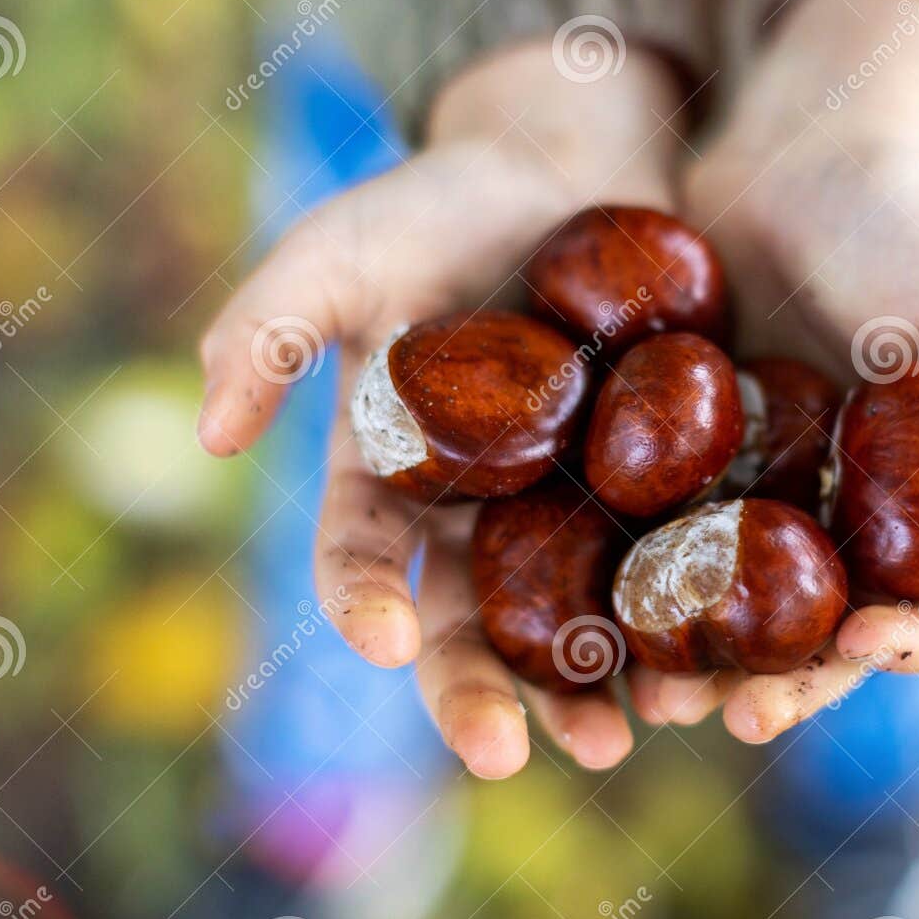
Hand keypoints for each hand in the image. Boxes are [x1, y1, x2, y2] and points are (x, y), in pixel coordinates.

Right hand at [197, 43, 684, 777]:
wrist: (567, 161)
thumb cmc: (439, 203)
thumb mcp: (339, 250)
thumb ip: (268, 327)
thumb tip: (212, 434)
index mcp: (395, 480)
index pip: (362, 562)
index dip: (364, 605)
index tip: (384, 643)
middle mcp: (480, 518)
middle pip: (471, 626)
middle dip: (482, 695)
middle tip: (504, 757)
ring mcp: (570, 510)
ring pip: (572, 624)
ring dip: (588, 691)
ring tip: (620, 740)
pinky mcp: (657, 488)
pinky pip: (666, 567)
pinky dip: (680, 621)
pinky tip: (707, 669)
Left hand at [629, 0, 918, 743]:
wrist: (801, 148)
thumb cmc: (916, 219)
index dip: (916, 643)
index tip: (861, 642)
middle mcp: (862, 518)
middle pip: (836, 633)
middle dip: (795, 685)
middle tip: (740, 719)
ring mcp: (778, 497)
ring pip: (747, 612)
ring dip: (710, 666)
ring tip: (659, 700)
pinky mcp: (700, 465)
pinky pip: (674, 546)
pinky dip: (646, 591)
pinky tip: (603, 622)